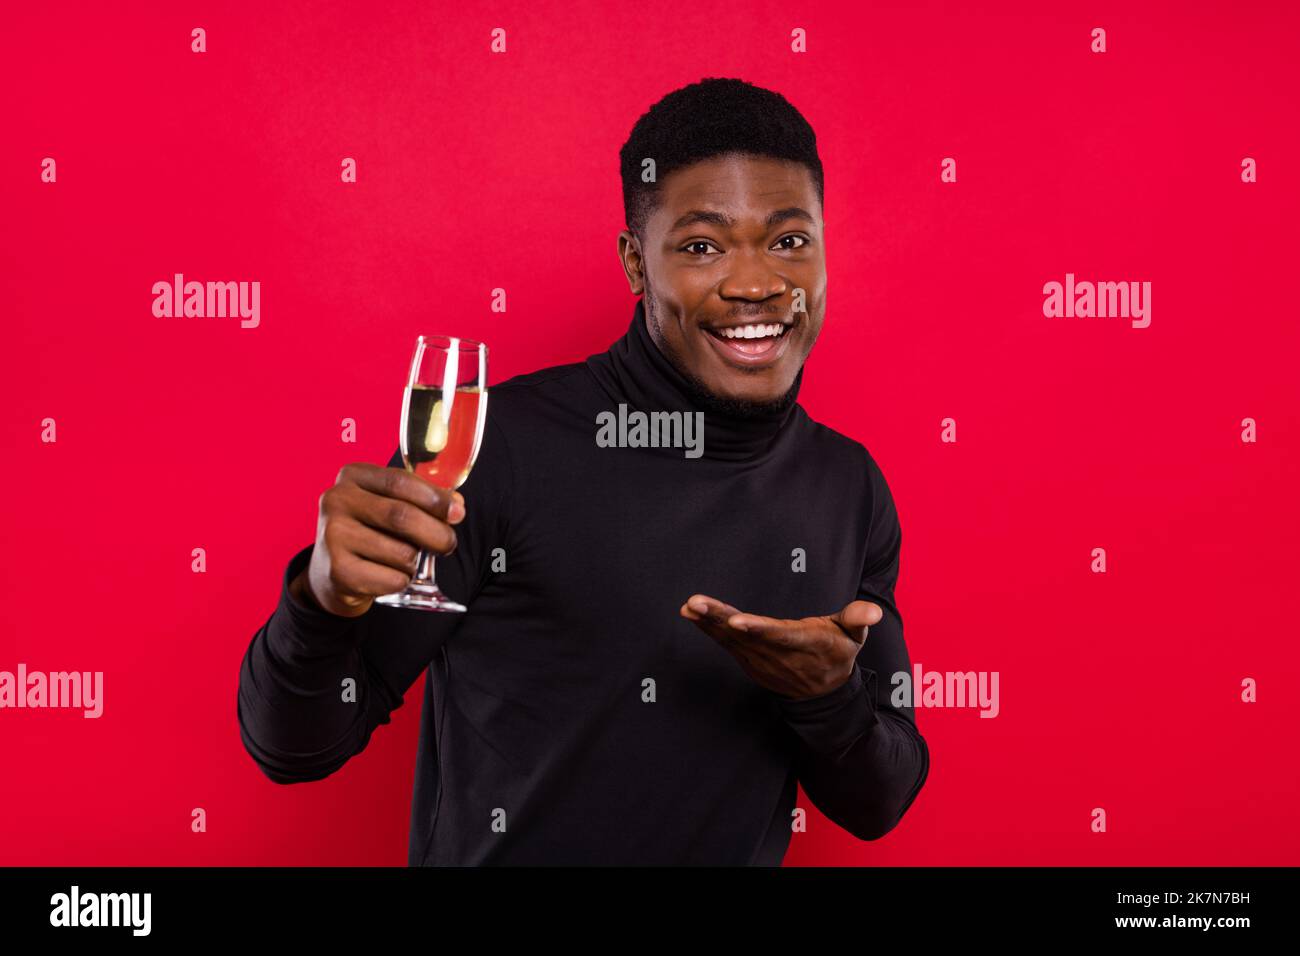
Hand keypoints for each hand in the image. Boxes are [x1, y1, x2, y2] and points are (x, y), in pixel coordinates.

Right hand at [294, 463, 464, 618]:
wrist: (332, 573)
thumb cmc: (370, 532)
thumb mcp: (387, 504)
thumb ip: (421, 499)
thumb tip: (456, 506)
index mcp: (352, 476)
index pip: (399, 481)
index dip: (435, 498)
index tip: (458, 513)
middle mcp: (336, 501)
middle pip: (401, 516)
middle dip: (436, 533)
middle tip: (448, 544)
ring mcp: (333, 536)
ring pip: (401, 552)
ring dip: (415, 561)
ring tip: (403, 561)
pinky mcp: (338, 571)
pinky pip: (393, 579)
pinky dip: (402, 581)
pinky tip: (387, 576)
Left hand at [679, 595, 883, 700]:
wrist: (823, 693)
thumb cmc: (837, 652)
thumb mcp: (853, 636)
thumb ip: (858, 619)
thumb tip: (871, 610)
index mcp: (805, 644)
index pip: (778, 636)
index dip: (757, 629)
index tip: (736, 622)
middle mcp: (778, 654)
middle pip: (746, 636)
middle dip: (719, 620)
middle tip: (695, 604)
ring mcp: (761, 660)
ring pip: (731, 640)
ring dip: (708, 623)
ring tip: (688, 606)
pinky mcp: (749, 660)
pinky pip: (726, 644)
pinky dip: (708, 629)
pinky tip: (691, 614)